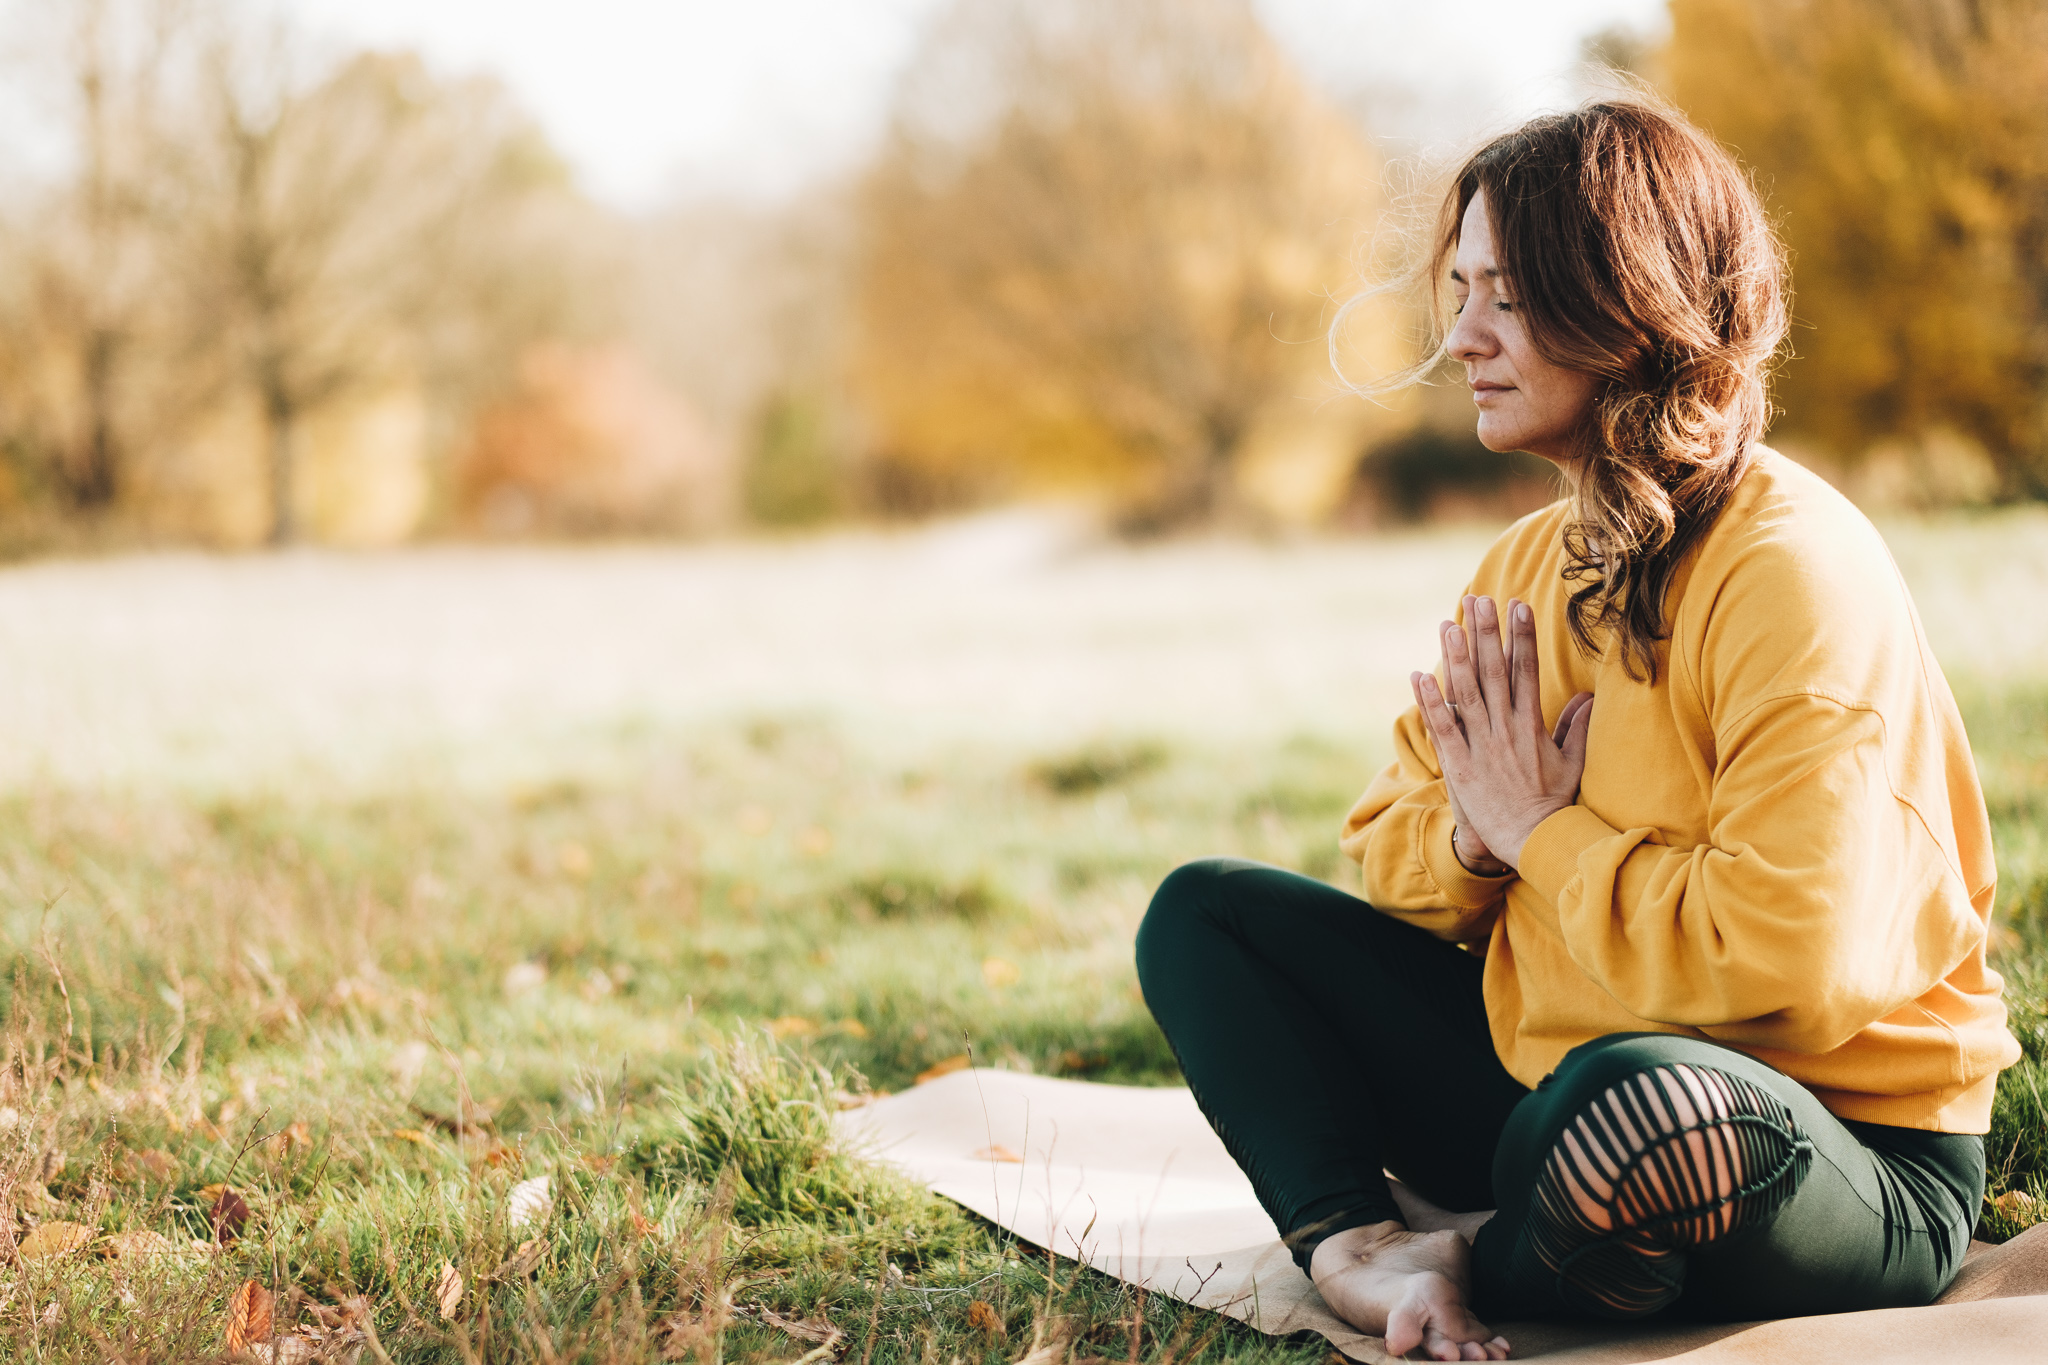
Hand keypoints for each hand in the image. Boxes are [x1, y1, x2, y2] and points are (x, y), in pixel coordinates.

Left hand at [1410, 595, 1592, 870]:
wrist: (1530, 841)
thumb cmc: (1551, 805)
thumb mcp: (1571, 764)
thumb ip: (1577, 728)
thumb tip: (1589, 697)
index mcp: (1532, 725)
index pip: (1526, 670)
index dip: (1521, 637)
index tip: (1518, 606)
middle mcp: (1506, 729)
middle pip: (1495, 672)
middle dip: (1487, 633)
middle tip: (1480, 600)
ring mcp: (1482, 746)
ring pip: (1466, 692)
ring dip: (1456, 656)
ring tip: (1449, 624)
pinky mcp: (1460, 765)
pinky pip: (1442, 727)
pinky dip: (1430, 702)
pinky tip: (1419, 676)